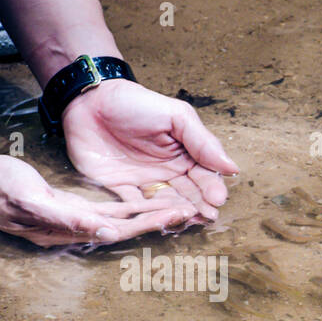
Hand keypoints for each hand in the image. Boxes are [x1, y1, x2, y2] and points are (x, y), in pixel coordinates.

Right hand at [0, 148, 194, 246]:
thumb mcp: (29, 198)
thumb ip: (66, 217)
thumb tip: (105, 231)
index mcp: (69, 229)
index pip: (118, 229)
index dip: (145, 223)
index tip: (173, 217)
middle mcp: (78, 229)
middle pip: (127, 227)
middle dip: (157, 220)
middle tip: (192, 212)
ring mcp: (77, 220)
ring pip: (123, 218)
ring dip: (150, 214)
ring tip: (181, 208)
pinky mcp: (76, 208)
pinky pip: (112, 210)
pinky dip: (133, 206)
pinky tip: (152, 202)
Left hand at [61, 78, 238, 220]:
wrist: (89, 100)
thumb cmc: (135, 103)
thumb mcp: (176, 116)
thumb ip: (203, 142)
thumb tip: (232, 167)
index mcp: (185, 156)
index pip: (205, 177)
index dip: (212, 189)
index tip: (217, 199)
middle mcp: (168, 173)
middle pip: (188, 195)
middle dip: (199, 206)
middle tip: (207, 215)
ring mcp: (145, 183)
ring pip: (165, 204)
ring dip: (175, 213)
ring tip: (185, 218)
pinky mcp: (120, 189)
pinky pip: (134, 206)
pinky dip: (145, 214)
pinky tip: (155, 220)